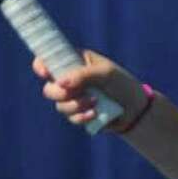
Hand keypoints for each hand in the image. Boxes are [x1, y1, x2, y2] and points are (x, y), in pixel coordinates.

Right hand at [32, 51, 148, 131]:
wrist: (136, 110)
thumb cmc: (122, 84)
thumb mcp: (106, 73)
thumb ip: (83, 75)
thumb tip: (60, 83)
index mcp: (74, 62)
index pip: (49, 60)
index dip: (41, 66)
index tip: (45, 73)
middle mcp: (70, 80)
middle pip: (49, 88)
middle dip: (59, 93)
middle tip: (72, 93)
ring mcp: (74, 98)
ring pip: (59, 105)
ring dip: (75, 106)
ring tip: (95, 102)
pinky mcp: (79, 114)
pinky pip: (71, 118)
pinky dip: (81, 117)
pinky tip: (95, 114)